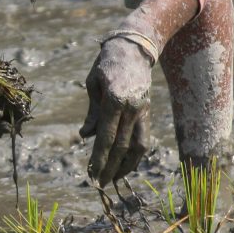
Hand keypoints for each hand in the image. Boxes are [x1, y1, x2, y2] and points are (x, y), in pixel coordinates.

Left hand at [80, 36, 153, 185]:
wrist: (134, 48)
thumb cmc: (106, 65)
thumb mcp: (93, 84)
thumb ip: (91, 113)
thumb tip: (86, 137)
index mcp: (115, 100)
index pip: (106, 137)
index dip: (99, 158)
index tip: (91, 174)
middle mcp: (132, 108)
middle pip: (121, 146)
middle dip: (109, 168)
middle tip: (98, 184)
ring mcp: (143, 111)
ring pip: (137, 147)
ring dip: (125, 166)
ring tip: (112, 179)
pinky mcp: (148, 113)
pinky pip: (143, 139)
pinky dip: (135, 156)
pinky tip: (124, 165)